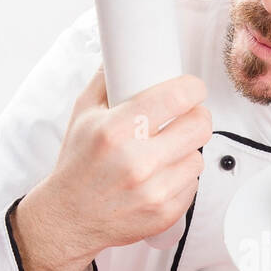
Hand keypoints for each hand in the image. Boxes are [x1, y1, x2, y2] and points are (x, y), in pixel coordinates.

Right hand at [27, 66, 211, 265]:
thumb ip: (107, 79)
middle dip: (196, 116)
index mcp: (117, 130)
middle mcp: (137, 161)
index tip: (191, 89)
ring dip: (187, 151)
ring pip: (199, 157)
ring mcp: (154, 191)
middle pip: (200, 125)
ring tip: (166, 151)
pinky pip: (193, 184)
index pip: (178, 97)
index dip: (192, 89)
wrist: (69, 218)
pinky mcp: (166, 214)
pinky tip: (161, 176)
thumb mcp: (82, 113)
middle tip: (185, 117)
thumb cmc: (77, 164)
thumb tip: (125, 51)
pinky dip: (182, 178)